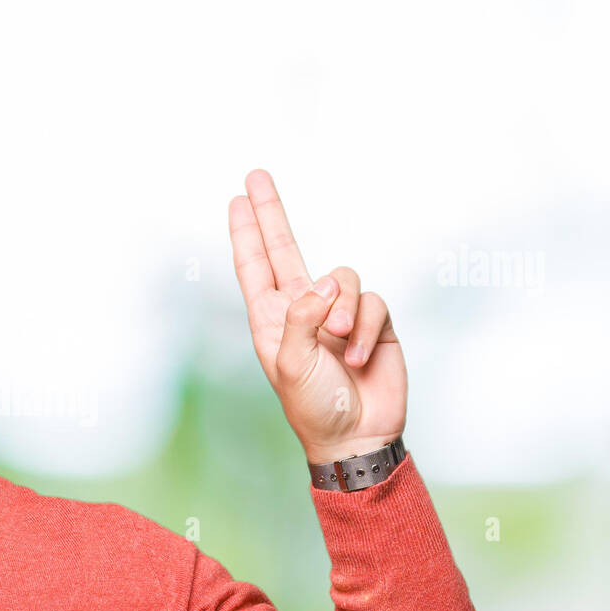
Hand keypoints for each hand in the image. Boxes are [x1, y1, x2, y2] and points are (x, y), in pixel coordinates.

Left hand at [228, 169, 407, 464]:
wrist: (357, 435)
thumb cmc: (314, 405)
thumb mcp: (292, 363)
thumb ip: (301, 317)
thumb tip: (323, 283)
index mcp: (272, 319)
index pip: (255, 266)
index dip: (246, 232)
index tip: (237, 198)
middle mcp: (303, 309)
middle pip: (286, 248)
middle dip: (272, 212)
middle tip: (257, 175)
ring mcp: (338, 313)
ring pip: (343, 276)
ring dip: (342, 308)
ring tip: (339, 342)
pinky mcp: (372, 321)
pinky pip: (372, 301)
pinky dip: (366, 326)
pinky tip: (359, 357)